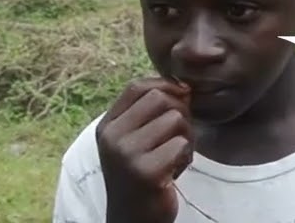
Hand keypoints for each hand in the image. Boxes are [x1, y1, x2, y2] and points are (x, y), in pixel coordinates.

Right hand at [95, 78, 193, 222]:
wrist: (134, 218)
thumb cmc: (143, 173)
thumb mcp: (137, 139)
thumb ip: (152, 111)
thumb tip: (184, 86)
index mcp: (108, 126)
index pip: (137, 86)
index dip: (166, 85)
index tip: (181, 98)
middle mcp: (112, 137)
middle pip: (161, 98)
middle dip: (181, 112)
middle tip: (178, 136)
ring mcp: (126, 154)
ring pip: (176, 119)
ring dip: (186, 137)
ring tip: (174, 156)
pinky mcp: (145, 172)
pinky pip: (182, 143)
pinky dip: (186, 156)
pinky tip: (174, 171)